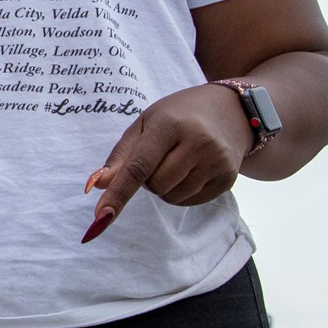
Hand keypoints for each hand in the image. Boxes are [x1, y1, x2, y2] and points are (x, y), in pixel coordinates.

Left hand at [83, 83, 250, 241]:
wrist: (231, 111)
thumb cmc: (178, 116)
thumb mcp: (145, 124)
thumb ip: (120, 156)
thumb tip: (96, 185)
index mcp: (170, 124)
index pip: (138, 166)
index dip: (118, 193)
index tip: (101, 216)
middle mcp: (198, 142)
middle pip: (154, 185)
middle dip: (147, 179)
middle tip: (160, 156)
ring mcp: (217, 161)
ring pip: (171, 197)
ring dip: (164, 187)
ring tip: (177, 160)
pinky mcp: (228, 178)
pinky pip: (190, 202)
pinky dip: (181, 192)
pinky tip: (192, 170)